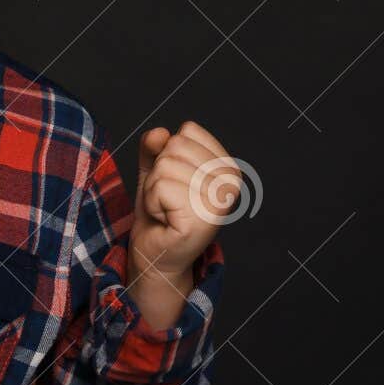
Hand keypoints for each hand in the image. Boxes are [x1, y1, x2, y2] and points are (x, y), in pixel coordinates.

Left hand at [129, 120, 237, 287]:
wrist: (155, 253)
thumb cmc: (159, 212)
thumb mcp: (154, 170)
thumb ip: (154, 146)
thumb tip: (159, 132)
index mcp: (228, 166)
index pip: (187, 131)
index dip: (168, 154)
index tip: (175, 183)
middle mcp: (231, 182)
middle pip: (175, 146)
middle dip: (159, 172)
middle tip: (168, 200)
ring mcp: (220, 201)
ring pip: (165, 166)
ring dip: (153, 190)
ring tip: (166, 210)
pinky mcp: (202, 218)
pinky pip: (160, 187)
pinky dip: (152, 203)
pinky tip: (165, 220)